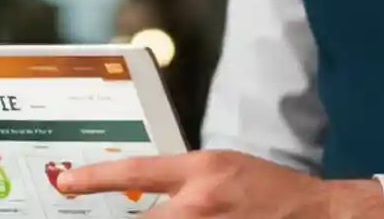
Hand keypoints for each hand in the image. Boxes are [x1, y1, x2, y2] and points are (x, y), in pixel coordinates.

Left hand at [56, 149, 383, 218]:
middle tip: (130, 212)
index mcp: (201, 170)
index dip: (94, 177)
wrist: (318, 215)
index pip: (135, 171)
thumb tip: (144, 194)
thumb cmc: (271, 191)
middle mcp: (199, 203)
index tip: (65, 182)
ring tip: (177, 215)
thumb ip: (184, 181)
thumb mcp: (224, 169)